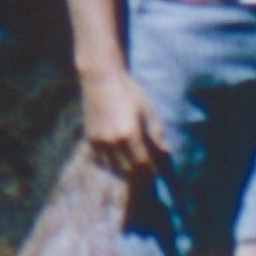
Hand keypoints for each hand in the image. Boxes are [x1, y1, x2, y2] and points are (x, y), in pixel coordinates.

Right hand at [79, 76, 163, 200]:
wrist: (101, 81)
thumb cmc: (130, 93)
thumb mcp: (148, 111)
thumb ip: (156, 135)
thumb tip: (165, 153)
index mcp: (129, 134)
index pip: (142, 163)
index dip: (152, 170)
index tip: (159, 170)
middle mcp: (112, 142)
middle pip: (128, 170)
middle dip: (141, 174)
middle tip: (150, 170)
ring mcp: (98, 143)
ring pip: (114, 169)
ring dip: (126, 171)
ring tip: (136, 165)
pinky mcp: (90, 141)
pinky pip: (101, 162)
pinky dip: (112, 165)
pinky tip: (121, 158)